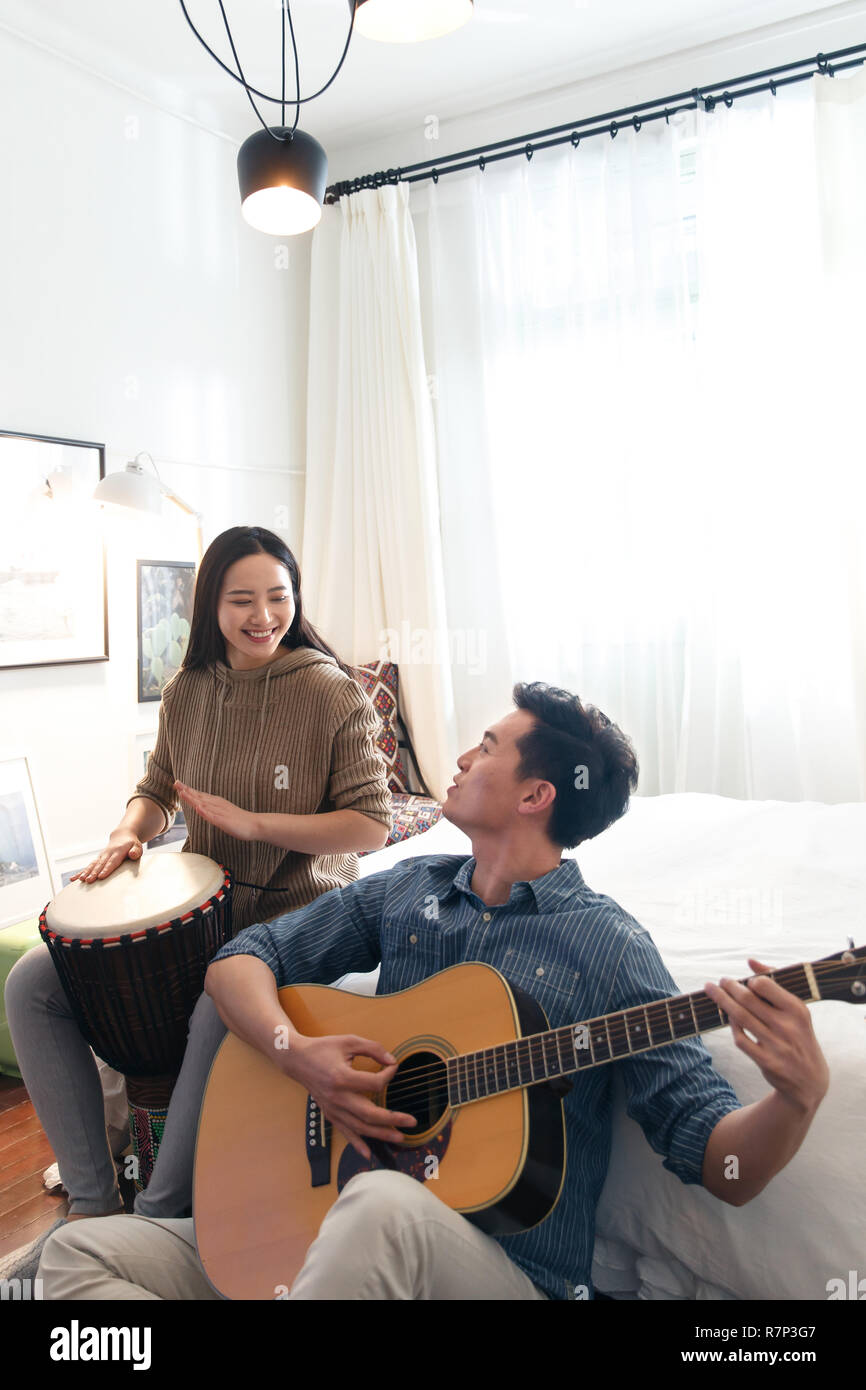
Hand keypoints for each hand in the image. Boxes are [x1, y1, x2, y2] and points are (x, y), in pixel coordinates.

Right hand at [72, 833, 142, 882]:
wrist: (122, 836)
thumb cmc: (132, 844)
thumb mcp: (137, 846)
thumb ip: (136, 851)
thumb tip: (132, 855)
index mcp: (118, 851)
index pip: (112, 862)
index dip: (106, 869)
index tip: (101, 876)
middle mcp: (107, 854)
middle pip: (100, 864)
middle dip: (94, 873)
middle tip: (88, 880)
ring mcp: (101, 856)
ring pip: (92, 865)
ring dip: (86, 872)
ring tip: (81, 880)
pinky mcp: (97, 859)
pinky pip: (88, 866)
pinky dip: (80, 872)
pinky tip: (73, 879)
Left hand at [174, 782, 258, 841]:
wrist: (255, 825)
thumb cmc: (239, 820)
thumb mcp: (223, 813)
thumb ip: (212, 810)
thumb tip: (201, 806)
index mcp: (217, 803)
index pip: (200, 795)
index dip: (188, 790)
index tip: (178, 784)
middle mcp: (217, 805)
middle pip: (200, 797)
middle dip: (187, 790)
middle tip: (176, 783)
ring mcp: (221, 812)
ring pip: (205, 804)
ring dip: (194, 798)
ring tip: (183, 793)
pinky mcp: (225, 821)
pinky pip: (214, 816)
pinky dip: (206, 812)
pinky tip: (199, 808)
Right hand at [287, 1033, 416, 1160]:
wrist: (297, 1060)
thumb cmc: (323, 1048)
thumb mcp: (349, 1041)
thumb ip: (373, 1048)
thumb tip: (392, 1061)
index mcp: (342, 1077)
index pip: (374, 1083)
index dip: (389, 1075)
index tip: (393, 1067)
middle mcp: (337, 1097)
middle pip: (369, 1113)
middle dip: (392, 1120)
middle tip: (411, 1122)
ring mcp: (332, 1108)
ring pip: (359, 1127)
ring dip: (380, 1134)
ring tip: (399, 1137)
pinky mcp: (329, 1114)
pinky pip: (345, 1131)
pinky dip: (357, 1143)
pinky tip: (368, 1153)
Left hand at [705, 958, 829, 1115]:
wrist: (810, 1080)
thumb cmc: (799, 1036)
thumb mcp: (796, 1011)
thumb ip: (775, 982)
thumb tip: (750, 961)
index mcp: (798, 1010)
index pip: (766, 985)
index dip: (751, 981)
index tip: (745, 981)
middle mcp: (788, 1027)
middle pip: (748, 1000)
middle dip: (728, 987)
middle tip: (720, 981)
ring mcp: (777, 1045)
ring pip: (740, 1017)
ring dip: (722, 1001)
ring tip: (713, 991)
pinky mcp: (766, 1062)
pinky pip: (740, 1039)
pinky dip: (731, 1026)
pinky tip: (728, 1017)